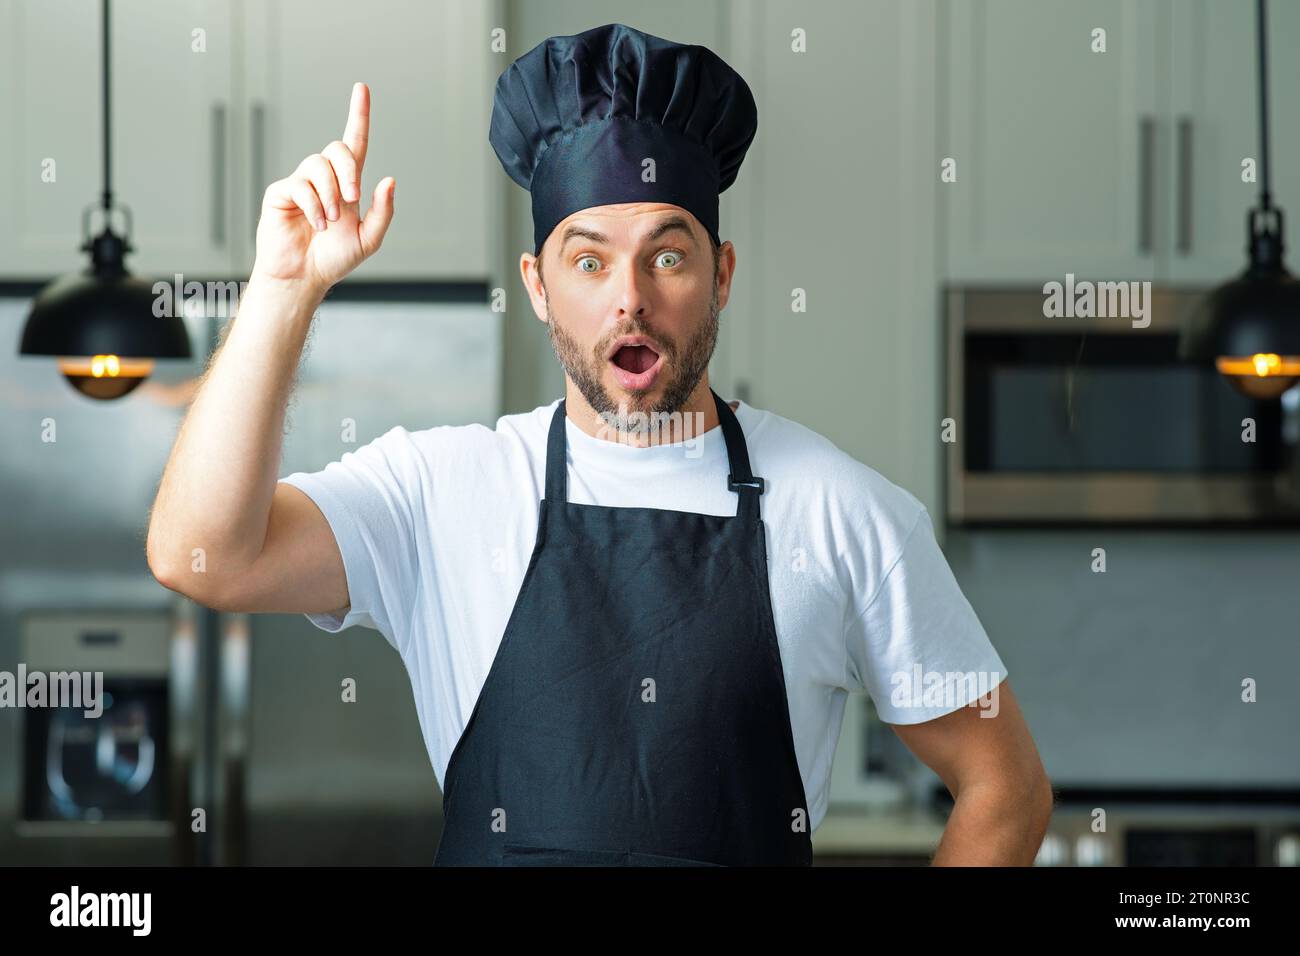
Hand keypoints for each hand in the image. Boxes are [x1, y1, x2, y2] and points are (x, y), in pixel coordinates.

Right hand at [251, 82, 394, 293]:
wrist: (305, 277)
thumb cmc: (334, 259)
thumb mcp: (369, 239)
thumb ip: (382, 211)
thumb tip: (390, 180)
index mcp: (347, 185)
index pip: (354, 143)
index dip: (358, 115)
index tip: (362, 88)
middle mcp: (324, 179)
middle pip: (338, 149)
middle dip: (348, 171)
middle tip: (352, 199)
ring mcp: (301, 183)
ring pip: (318, 166)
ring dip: (330, 194)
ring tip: (328, 222)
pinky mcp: (281, 193)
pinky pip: (299, 185)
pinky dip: (313, 206)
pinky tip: (315, 225)